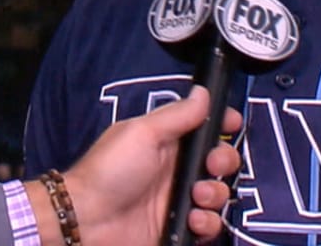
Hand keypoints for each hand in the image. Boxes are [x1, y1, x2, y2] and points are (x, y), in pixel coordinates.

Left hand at [45, 85, 242, 244]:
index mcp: (168, 142)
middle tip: (211, 166)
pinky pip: (209, 226)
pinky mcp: (180, 229)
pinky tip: (193, 220)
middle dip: (224, 161)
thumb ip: (178, 115)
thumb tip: (204, 91)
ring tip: (196, 197)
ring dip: (215, 194)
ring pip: (218, 194)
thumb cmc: (111, 169)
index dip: (223, 124)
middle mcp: (177, 170)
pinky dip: (207, 224)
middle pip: (219, 161)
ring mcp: (179, 201)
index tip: (233, 123)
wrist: (87, 219)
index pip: (205, 128)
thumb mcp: (143, 133)